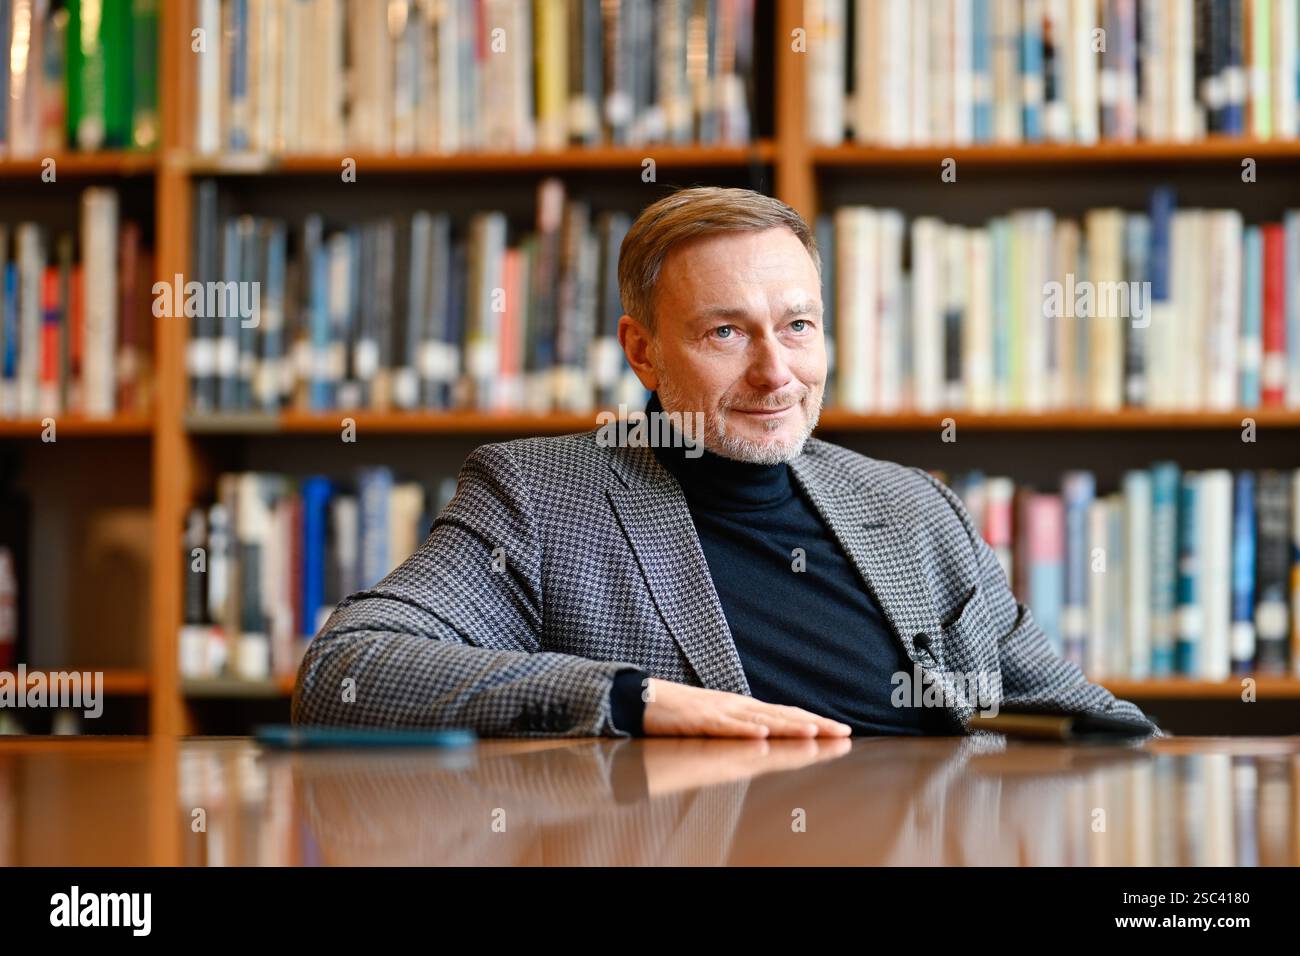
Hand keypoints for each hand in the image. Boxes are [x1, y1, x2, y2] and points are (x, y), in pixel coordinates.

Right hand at [641, 678, 852, 737]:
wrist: (644, 697)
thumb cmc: (679, 711)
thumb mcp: (718, 719)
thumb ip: (742, 725)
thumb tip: (769, 734)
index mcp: (744, 708)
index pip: (787, 715)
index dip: (815, 722)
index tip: (842, 731)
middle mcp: (738, 706)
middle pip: (782, 716)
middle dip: (815, 725)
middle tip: (844, 733)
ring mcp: (720, 711)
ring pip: (760, 719)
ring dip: (788, 726)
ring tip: (815, 732)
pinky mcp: (699, 719)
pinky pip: (725, 726)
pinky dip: (745, 730)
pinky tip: (762, 735)